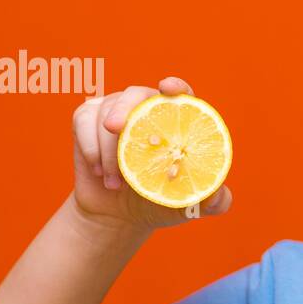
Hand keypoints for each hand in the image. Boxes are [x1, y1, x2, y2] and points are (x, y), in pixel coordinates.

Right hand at [70, 76, 231, 231]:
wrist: (120, 216)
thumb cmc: (159, 203)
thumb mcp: (189, 205)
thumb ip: (214, 201)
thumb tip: (219, 195)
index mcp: (176, 121)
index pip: (180, 94)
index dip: (176, 86)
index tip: (168, 87)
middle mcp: (147, 109)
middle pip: (137, 93)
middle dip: (125, 108)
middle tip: (115, 129)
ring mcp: (116, 111)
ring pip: (107, 112)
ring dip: (109, 151)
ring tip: (117, 183)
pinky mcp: (88, 120)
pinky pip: (83, 120)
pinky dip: (89, 147)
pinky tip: (98, 171)